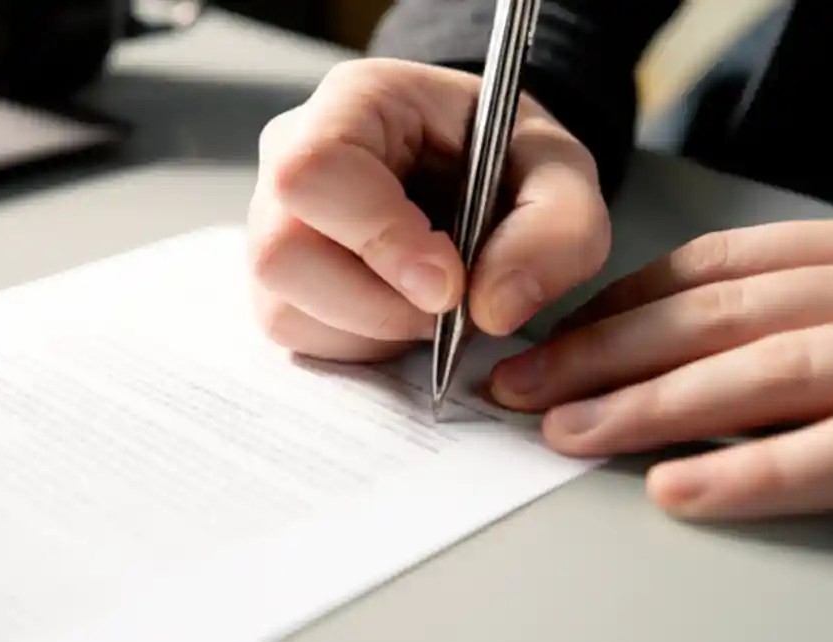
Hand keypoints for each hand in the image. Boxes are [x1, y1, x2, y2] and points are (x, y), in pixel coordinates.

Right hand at [248, 59, 609, 361]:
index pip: (314, 172)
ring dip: (373, 331)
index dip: (376, 237)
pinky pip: (299, 339)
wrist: (478, 175)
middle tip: (447, 303)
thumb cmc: (505, 158)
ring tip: (429, 304)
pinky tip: (400, 312)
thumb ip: (555, 230)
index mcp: (351, 103)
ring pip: (284, 309)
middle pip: (282, 254)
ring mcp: (271, 225)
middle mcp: (288, 159)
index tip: (447, 283)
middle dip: (378, 304)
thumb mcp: (562, 173)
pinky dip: (361, 347)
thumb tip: (493, 307)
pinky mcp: (276, 284)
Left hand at [490, 208, 832, 519]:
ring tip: (564, 433)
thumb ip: (826, 317)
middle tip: (517, 388)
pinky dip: (758, 470)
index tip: (549, 339)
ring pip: (768, 369)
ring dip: (651, 403)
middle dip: (603, 352)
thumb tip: (698, 368)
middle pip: (720, 313)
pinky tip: (679, 488)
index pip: (721, 265)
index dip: (621, 304)